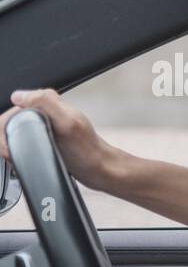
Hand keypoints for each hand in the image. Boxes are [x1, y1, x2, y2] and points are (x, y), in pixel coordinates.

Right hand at [0, 88, 120, 190]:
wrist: (100, 170)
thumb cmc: (87, 151)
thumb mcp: (67, 123)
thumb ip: (45, 102)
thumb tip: (18, 95)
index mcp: (47, 104)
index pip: (11, 109)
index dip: (4, 128)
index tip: (9, 147)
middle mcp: (44, 113)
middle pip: (9, 122)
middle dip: (5, 140)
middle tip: (12, 156)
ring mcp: (43, 128)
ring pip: (12, 133)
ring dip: (9, 147)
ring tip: (15, 159)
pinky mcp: (43, 141)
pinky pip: (20, 143)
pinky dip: (16, 153)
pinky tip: (19, 161)